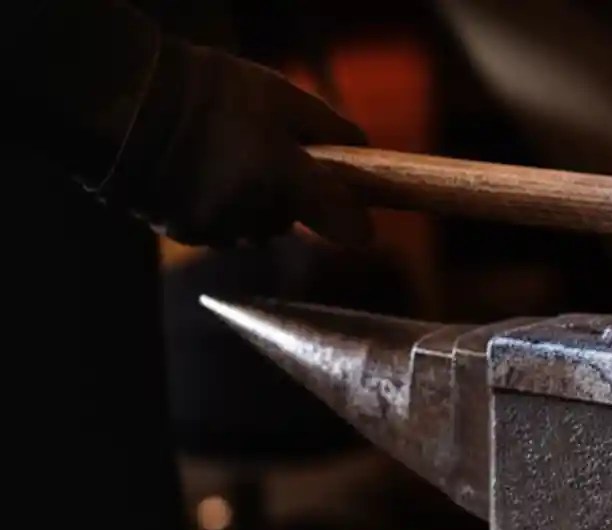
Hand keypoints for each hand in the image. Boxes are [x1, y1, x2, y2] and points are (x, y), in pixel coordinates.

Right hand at [101, 38, 373, 247]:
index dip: (354, 224)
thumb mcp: (281, 95)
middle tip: (268, 160)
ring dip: (251, 207)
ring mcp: (221, 229)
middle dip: (287, 199)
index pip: (343, 223)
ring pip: (253, 229)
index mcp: (287, 181)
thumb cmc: (211, 93)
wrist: (128, 106)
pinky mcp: (186, 234)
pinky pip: (218, 230)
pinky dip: (218, 210)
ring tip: (228, 162)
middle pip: (290, 221)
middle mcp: (258, 216)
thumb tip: (361, 147)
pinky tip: (200, 176)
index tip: (362, 226)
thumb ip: (327, 126)